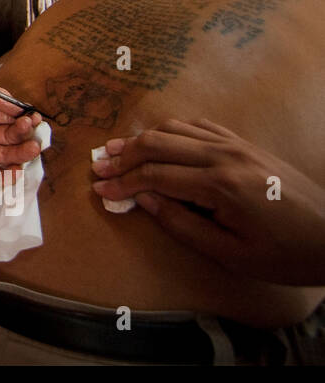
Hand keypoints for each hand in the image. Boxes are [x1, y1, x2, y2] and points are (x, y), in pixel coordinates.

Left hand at [0, 78, 42, 175]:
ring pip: (5, 156)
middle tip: (33, 136)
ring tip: (31, 151)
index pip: (12, 118)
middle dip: (24, 137)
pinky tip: (16, 172)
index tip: (34, 120)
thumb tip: (18, 104)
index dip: (25, 120)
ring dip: (20, 155)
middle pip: (11, 137)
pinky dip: (4, 178)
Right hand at [92, 118, 324, 284]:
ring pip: (176, 129)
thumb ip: (182, 225)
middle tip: (99, 167)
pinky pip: (200, 126)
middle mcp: (224, 156)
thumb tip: (145, 200)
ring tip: (118, 152)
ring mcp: (236, 145)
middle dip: (124, 155)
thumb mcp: (230, 254)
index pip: (155, 176)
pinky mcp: (246, 143)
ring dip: (143, 139)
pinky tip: (160, 143)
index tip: (99, 190)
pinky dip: (172, 131)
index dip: (122, 183)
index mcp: (219, 186)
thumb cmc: (283, 255)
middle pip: (159, 143)